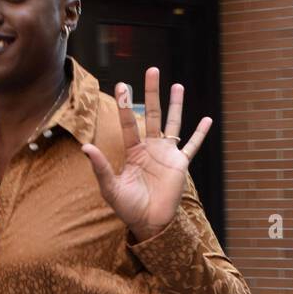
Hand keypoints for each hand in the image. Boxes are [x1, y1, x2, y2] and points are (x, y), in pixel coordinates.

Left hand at [81, 67, 211, 241]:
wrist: (149, 223)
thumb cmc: (128, 207)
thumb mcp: (110, 188)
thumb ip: (100, 167)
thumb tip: (85, 147)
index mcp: (133, 152)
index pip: (129, 124)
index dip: (126, 106)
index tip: (123, 85)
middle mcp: (150, 149)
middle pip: (152, 115)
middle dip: (152, 93)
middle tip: (152, 70)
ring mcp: (167, 155)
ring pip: (172, 124)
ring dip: (175, 105)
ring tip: (177, 85)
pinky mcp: (180, 165)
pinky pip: (192, 146)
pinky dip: (200, 134)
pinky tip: (207, 120)